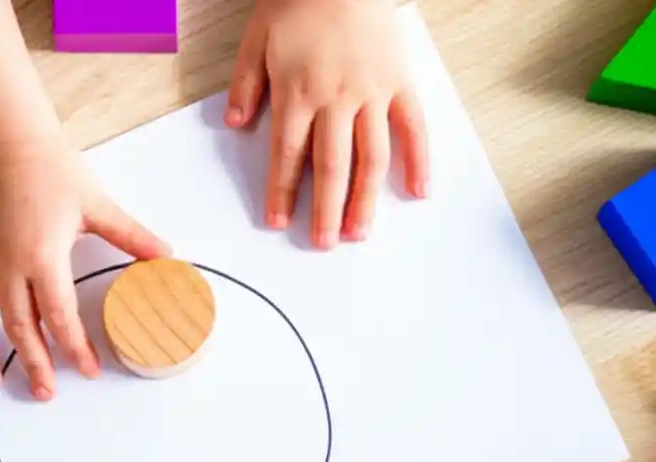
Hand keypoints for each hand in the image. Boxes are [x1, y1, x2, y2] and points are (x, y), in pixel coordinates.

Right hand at [0, 139, 170, 399]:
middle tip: (44, 393)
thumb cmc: (54, 169)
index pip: (60, 316)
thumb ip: (130, 236)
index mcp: (43, 259)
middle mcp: (8, 265)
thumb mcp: (97, 206)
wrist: (11, 137)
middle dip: (34, 363)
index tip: (88, 370)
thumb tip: (166, 255)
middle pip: (21, 326)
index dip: (75, 347)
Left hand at [225, 0, 428, 248]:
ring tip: (359, 232)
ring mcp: (372, 93)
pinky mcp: (400, 83)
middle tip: (323, 242)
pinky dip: (418, 160)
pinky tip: (417, 191)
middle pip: (331, 166)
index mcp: (298, 92)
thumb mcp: (257, 38)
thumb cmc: (299, 1)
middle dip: (325, 210)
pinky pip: (413, 127)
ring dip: (365, 199)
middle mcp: (336, 99)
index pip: (288, 155)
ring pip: (370, 157)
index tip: (278, 222)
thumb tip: (237, 124)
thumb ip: (246, 84)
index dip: (282, 192)